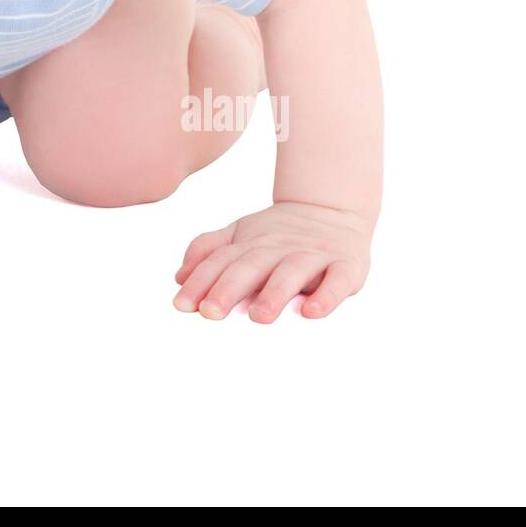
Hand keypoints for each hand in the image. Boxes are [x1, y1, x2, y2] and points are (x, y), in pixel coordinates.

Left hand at [172, 201, 372, 321]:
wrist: (332, 208)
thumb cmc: (279, 234)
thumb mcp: (241, 235)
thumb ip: (209, 251)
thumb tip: (179, 276)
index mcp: (251, 244)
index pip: (221, 261)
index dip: (201, 281)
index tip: (181, 305)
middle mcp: (279, 248)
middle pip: (250, 266)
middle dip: (228, 289)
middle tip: (209, 313)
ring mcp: (313, 256)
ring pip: (292, 273)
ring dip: (275, 294)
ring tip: (258, 317)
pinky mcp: (346, 266)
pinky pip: (337, 281)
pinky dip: (326, 297)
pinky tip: (311, 314)